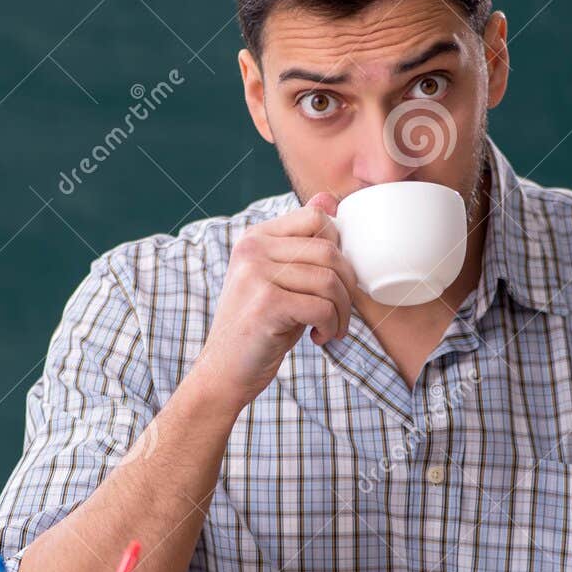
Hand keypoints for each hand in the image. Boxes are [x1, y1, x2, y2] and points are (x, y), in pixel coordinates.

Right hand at [191, 192, 359, 410]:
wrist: (224, 372)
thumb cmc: (259, 327)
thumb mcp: (281, 280)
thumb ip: (302, 243)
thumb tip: (330, 198)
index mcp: (255, 237)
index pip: (316, 218)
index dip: (338, 249)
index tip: (332, 282)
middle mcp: (252, 249)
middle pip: (329, 250)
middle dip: (346, 287)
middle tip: (339, 313)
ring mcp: (256, 274)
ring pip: (329, 280)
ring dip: (341, 311)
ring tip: (330, 327)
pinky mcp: (265, 304)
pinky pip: (322, 306)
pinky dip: (331, 326)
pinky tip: (318, 337)